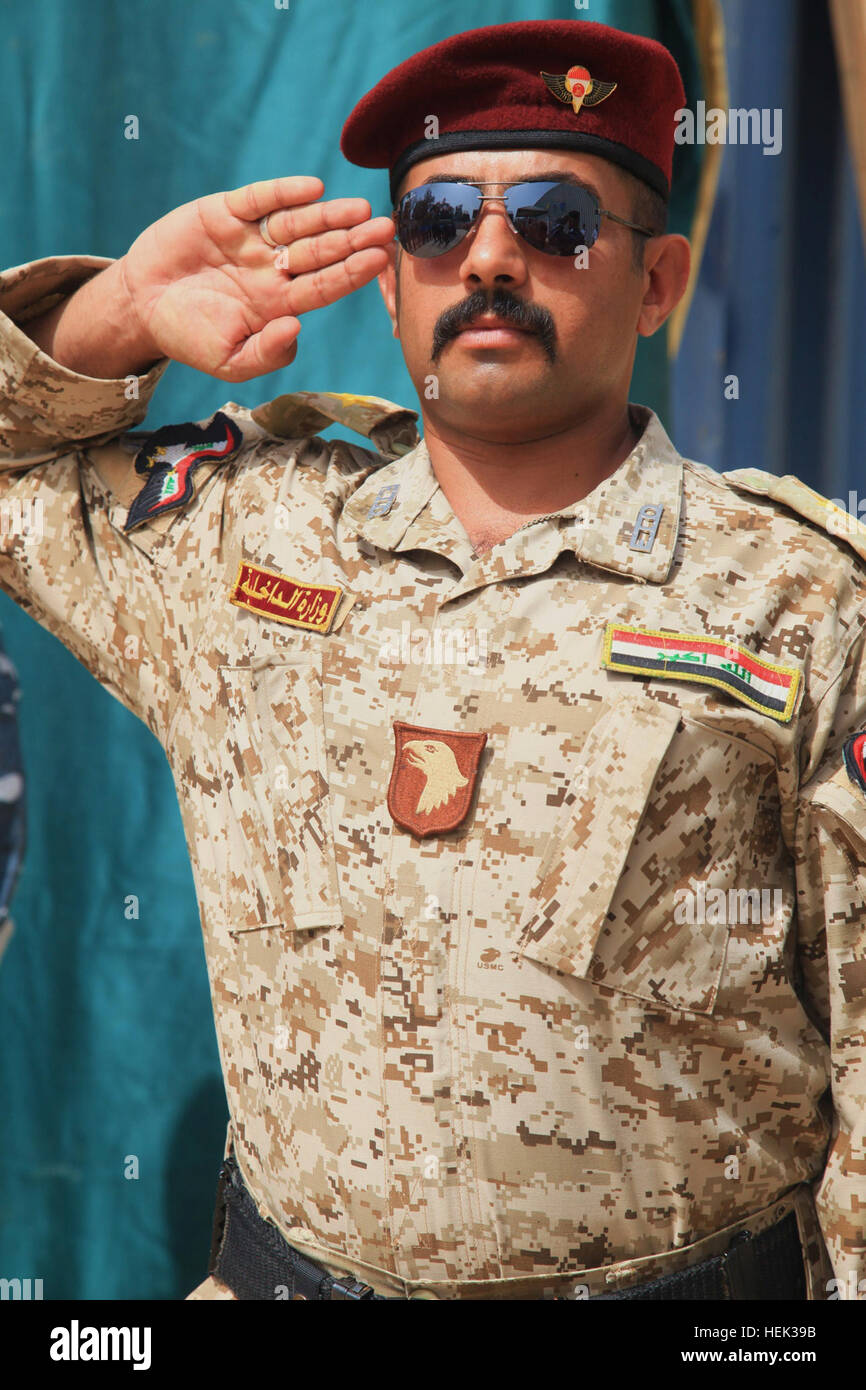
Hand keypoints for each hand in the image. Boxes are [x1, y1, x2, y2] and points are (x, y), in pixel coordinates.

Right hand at [115, 176, 393, 380]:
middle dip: (352, 240)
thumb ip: (267, 352)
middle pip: (320, 251)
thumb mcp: (230, 361)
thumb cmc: (189, 337)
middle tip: (386, 228)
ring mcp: (252, 238)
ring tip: (359, 208)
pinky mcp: (226, 213)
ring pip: (297, 224)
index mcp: (280, 303)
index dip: (351, 273)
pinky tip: (313, 189)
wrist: (141, 306)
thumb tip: (297, 329)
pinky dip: (284, 193)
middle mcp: (273, 267)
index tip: (379, 261)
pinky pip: (260, 200)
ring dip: (328, 215)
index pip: (324, 286)